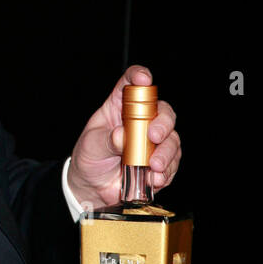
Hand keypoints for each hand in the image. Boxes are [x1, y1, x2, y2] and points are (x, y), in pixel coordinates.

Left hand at [66, 64, 180, 210]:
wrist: (92, 187)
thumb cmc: (90, 157)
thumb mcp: (91, 145)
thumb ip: (107, 140)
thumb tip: (121, 136)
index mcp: (122, 106)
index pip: (133, 84)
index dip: (139, 76)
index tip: (143, 79)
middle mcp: (142, 121)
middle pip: (162, 111)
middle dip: (163, 123)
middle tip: (154, 136)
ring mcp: (153, 142)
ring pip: (172, 139)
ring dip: (167, 152)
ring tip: (153, 165)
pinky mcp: (160, 162)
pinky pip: (172, 164)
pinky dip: (166, 171)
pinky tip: (155, 178)